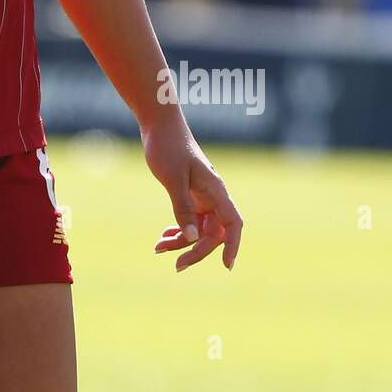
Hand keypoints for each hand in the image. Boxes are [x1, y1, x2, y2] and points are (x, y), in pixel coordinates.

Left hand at [141, 115, 242, 271]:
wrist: (159, 125)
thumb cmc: (167, 147)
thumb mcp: (173, 179)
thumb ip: (183, 208)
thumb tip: (192, 238)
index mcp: (215, 191)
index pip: (232, 224)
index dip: (233, 246)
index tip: (226, 266)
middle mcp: (213, 195)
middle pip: (213, 233)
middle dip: (196, 250)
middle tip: (176, 265)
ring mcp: (202, 196)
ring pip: (199, 228)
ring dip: (182, 241)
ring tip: (158, 249)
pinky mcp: (190, 193)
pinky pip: (190, 219)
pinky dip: (178, 229)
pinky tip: (163, 237)